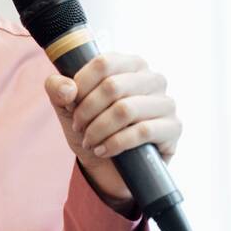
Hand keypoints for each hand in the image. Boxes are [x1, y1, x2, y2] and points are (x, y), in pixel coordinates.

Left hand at [43, 52, 181, 209]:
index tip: (70, 104)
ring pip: (125, 110)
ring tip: (89, 141)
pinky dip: (115, 143)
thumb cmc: (91, 127)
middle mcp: (152, 78)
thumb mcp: (67, 107)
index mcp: (129, 64)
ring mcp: (166, 102)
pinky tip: (103, 150)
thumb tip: (67, 88)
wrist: (108, 166)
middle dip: (87, 111)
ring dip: (99, 129)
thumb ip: (57, 89)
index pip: (103, 63)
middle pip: (112, 87)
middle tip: (79, 127)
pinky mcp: (173, 127)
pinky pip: (143, 131)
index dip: (81, 85)